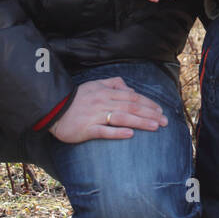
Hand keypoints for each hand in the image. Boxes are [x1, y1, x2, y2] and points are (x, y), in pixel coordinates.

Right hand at [48, 77, 168, 143]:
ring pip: (122, 117)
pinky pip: (104, 130)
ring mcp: (95, 115)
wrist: (54, 109)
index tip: (160, 110)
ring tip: (155, 126)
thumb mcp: (95, 85)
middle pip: (131, 106)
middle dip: (150, 113)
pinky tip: (130, 134)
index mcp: (106, 92)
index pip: (132, 97)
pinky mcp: (87, 129)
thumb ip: (113, 84)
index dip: (148, 103)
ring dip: (140, 122)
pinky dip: (118, 132)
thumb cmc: (76, 98)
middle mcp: (103, 102)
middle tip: (164, 121)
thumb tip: (128, 87)